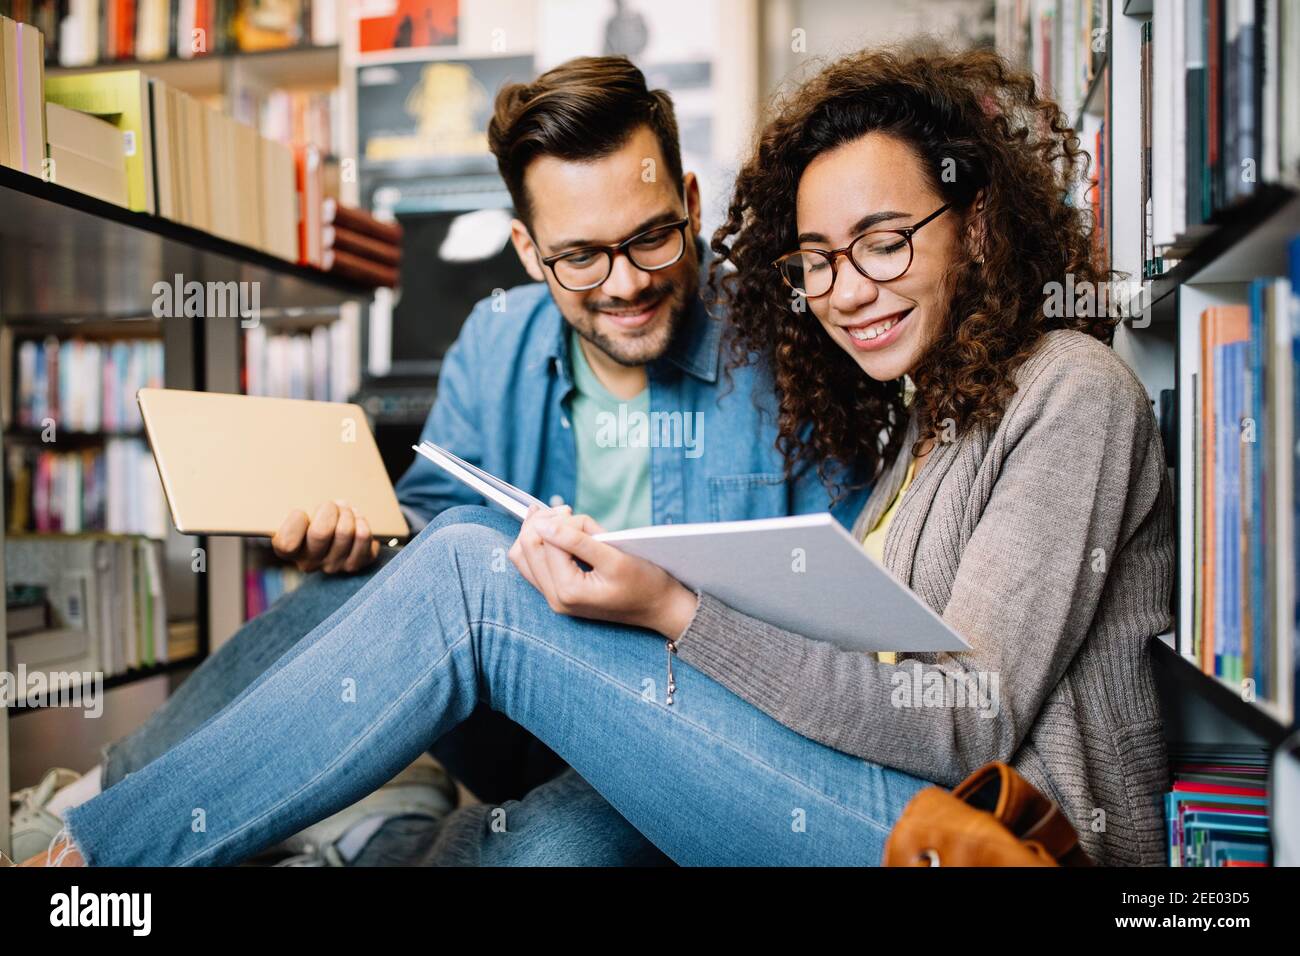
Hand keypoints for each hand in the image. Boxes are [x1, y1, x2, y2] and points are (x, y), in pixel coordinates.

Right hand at [272, 501, 379, 573]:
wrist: (334, 536)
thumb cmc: (310, 518)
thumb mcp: (295, 512)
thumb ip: (294, 508)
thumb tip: (306, 493)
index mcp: (287, 551)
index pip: (287, 543)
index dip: (296, 521)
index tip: (301, 513)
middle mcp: (309, 562)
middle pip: (321, 532)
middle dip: (329, 509)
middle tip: (331, 505)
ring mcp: (333, 565)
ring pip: (345, 531)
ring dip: (347, 513)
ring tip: (345, 510)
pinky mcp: (355, 563)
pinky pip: (362, 537)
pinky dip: (361, 522)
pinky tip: (357, 520)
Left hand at [508, 506, 698, 638]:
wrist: (660, 608)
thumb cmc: (646, 583)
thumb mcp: (615, 557)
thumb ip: (576, 540)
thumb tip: (543, 523)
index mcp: (568, 591)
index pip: (546, 541)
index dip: (565, 522)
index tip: (589, 522)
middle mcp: (555, 598)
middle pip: (526, 548)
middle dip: (545, 523)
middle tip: (569, 512)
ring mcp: (555, 598)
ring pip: (523, 556)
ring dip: (538, 532)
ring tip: (562, 521)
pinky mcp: (559, 594)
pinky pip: (533, 566)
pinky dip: (541, 546)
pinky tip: (556, 534)